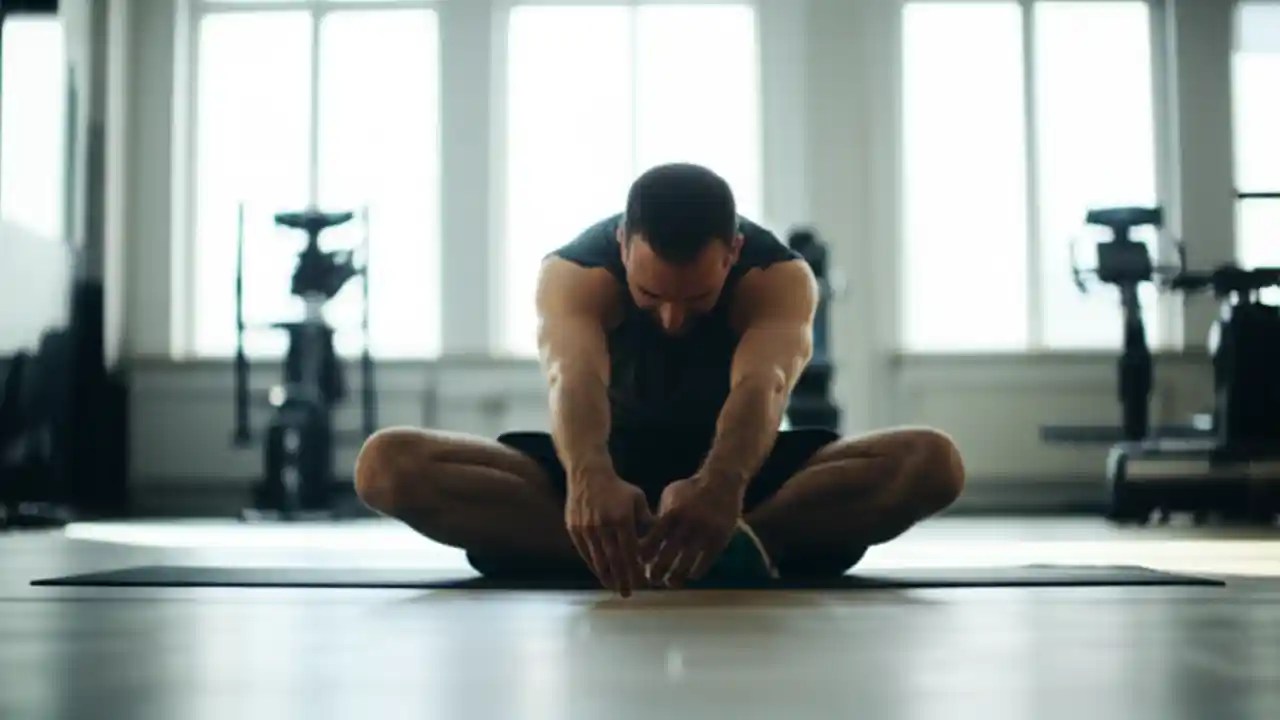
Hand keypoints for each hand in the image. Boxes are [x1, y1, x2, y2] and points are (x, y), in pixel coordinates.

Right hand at [565, 470, 653, 597]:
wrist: (588, 474)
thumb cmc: (617, 488)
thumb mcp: (637, 499)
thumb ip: (647, 521)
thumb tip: (659, 541)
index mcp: (622, 519)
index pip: (630, 552)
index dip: (635, 570)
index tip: (642, 582)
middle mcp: (604, 526)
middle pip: (614, 560)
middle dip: (622, 579)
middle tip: (628, 592)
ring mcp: (587, 529)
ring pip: (598, 560)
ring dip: (607, 577)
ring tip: (615, 588)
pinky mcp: (575, 530)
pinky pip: (585, 553)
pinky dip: (594, 566)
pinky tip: (601, 574)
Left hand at [640, 475, 742, 587]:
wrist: (722, 480)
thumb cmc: (691, 488)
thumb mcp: (671, 495)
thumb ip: (661, 515)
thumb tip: (647, 536)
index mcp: (672, 513)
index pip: (653, 540)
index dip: (645, 555)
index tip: (641, 563)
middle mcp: (687, 525)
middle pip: (667, 556)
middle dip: (657, 572)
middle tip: (652, 580)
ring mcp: (704, 533)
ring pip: (686, 564)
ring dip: (676, 577)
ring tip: (670, 583)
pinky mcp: (719, 539)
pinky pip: (705, 562)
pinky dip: (697, 572)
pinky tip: (691, 575)